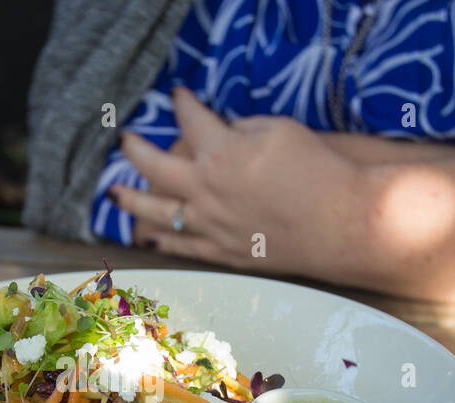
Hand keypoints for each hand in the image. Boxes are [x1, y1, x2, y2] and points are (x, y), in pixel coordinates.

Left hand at [108, 87, 361, 278]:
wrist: (340, 221)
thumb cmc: (317, 170)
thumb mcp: (279, 129)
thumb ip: (244, 129)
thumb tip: (227, 134)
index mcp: (219, 152)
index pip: (190, 120)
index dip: (182, 104)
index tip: (177, 96)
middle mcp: (205, 189)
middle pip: (154, 166)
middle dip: (135, 149)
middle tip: (125, 139)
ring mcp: (210, 225)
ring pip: (156, 212)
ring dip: (130, 200)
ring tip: (114, 193)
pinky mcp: (223, 253)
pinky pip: (181, 247)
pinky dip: (160, 241)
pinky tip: (146, 237)